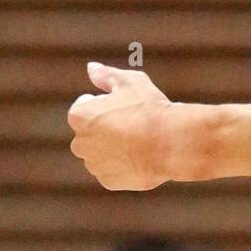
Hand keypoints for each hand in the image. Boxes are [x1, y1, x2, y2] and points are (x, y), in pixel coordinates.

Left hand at [67, 62, 172, 190]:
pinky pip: (112, 170)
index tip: (123, 104)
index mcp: (79, 116)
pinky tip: (141, 155)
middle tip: (131, 121)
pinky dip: (122, 164)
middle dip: (103, 127)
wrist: (170, 143)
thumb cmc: (149, 108)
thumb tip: (91, 68)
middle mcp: (80, 143)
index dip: (104, 102)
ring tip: (139, 139)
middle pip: (89, 131)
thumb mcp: (129, 81)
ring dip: (112, 147)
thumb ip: (105, 74)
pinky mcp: (109, 181)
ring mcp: (94, 165)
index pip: (83, 106)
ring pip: (100, 153)